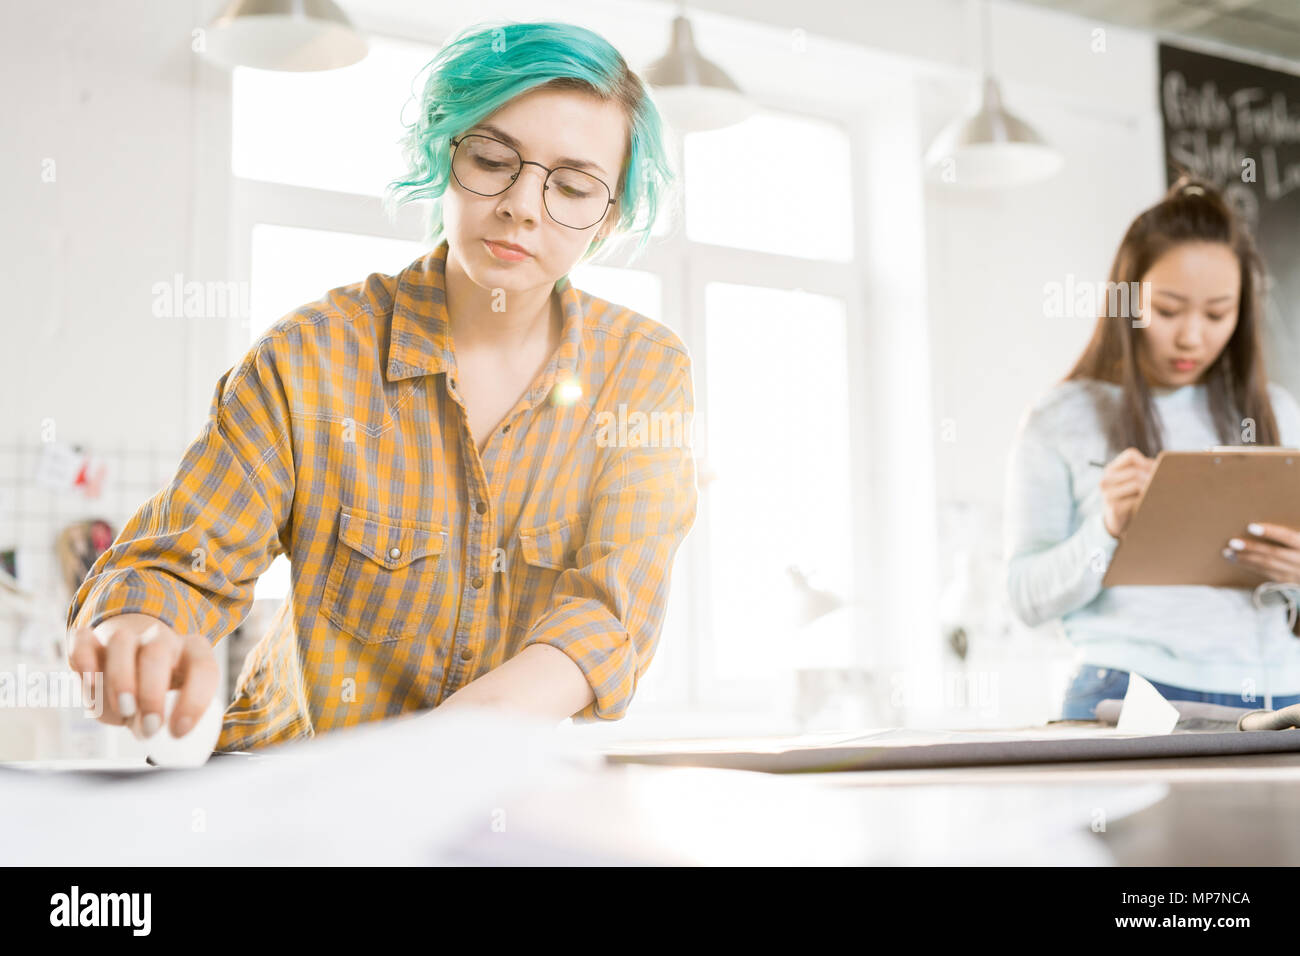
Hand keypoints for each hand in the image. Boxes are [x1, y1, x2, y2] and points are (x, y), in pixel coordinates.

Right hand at [67, 613, 219, 739]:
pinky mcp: (94, 641)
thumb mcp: (175, 706)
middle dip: (151, 694)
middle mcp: (162, 639)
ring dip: (119, 679)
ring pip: (121, 642)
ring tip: (123, 711)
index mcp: (194, 652)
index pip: (203, 669)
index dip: (194, 701)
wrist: (136, 662)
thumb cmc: (162, 693)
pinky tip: (89, 682)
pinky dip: (84, 661)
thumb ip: (167, 719)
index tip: (178, 732)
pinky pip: (84, 640)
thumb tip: (156, 738)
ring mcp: (127, 636)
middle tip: (149, 728)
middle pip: (157, 653)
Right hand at [1100, 448, 1155, 536]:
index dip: (1146, 461)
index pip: (1131, 455)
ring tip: (1154, 494)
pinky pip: (1136, 500)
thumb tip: (1164, 466)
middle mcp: (1106, 480)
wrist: (1115, 520)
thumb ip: (1143, 470)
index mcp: (1111, 469)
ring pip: (1136, 484)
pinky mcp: (1114, 508)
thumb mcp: (1131, 480)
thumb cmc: (1129, 496)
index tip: (1154, 471)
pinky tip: (1146, 504)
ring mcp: (1108, 494)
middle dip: (1151, 477)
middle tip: (1161, 485)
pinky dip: (1145, 501)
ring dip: (1149, 489)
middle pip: (1135, 471)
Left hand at [1223, 522, 1299, 581]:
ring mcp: (1297, 574)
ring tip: (1228, 552)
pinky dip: (1252, 567)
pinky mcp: (1290, 582)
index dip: (1271, 532)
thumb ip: (1291, 535)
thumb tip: (1293, 508)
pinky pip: (1268, 575)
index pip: (1288, 537)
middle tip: (1232, 542)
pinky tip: (1238, 561)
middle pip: (1274, 554)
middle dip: (1251, 548)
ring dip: (1246, 560)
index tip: (1251, 527)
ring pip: (1268, 566)